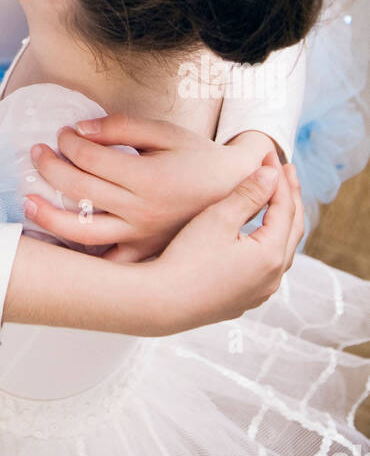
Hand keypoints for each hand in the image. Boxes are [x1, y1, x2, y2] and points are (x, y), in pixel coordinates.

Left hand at [29, 115, 261, 260]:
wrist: (235, 191)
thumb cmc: (198, 158)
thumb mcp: (164, 132)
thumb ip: (121, 127)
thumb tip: (80, 129)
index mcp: (148, 178)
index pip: (90, 159)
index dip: (68, 143)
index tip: (61, 133)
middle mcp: (142, 211)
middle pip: (80, 191)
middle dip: (51, 168)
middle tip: (37, 153)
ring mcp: (141, 237)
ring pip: (83, 233)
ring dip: (49, 217)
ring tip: (28, 202)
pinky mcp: (144, 253)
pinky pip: (106, 262)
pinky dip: (81, 258)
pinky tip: (57, 246)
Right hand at [145, 153, 304, 332]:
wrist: (163, 302)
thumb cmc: (187, 258)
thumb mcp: (218, 218)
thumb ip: (249, 193)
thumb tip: (272, 174)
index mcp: (271, 255)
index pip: (285, 207)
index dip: (278, 178)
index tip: (269, 154)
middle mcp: (273, 277)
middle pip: (293, 229)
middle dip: (290, 197)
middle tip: (286, 170)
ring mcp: (260, 291)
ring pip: (283, 249)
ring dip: (283, 220)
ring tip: (278, 198)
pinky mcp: (245, 299)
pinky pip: (269, 265)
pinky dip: (271, 241)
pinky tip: (260, 235)